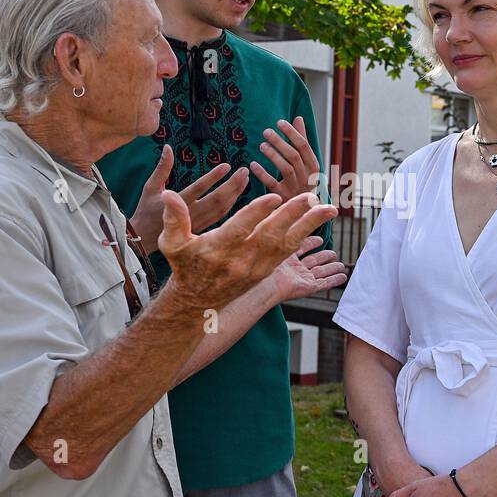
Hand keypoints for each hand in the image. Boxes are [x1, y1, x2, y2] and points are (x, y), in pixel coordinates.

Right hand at [129, 145, 249, 253]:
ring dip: (235, 194)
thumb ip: (162, 168)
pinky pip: (220, 217)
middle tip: (244, 171)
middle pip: (216, 200)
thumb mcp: (150, 188)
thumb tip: (168, 147)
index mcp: (176, 204)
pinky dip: (231, 205)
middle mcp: (190, 215)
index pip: (199, 188)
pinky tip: (238, 195)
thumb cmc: (146, 211)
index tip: (227, 166)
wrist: (144, 239)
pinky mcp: (202, 229)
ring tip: (245, 180)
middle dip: (232, 185)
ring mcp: (198, 224)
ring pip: (221, 210)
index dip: (213, 177)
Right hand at [158, 188, 336, 310]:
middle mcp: (242, 260)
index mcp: (219, 249)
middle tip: (311, 197)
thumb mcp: (172, 243)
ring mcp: (258, 267)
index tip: (274, 196)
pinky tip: (318, 221)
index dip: (257, 213)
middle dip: (293, 216)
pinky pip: (289, 251)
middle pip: (271, 235)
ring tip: (329, 208)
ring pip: (287, 243)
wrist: (197, 302)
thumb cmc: (185, 266)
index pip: (241, 229)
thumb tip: (168, 194)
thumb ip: (173, 218)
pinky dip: (305, 235)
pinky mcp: (267, 270)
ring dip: (309, 225)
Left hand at [250, 117, 320, 200]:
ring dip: (273, 156)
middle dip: (280, 142)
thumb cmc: (305, 182)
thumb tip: (299, 118)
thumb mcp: (307, 163)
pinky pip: (272, 185)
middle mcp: (308, 178)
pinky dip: (263, 174)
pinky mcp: (284, 199)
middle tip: (266, 132)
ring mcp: (296, 190)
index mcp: (314, 168)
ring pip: (286, 169)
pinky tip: (253, 165)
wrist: (305, 212)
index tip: (280, 122)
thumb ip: (302, 141)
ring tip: (261, 145)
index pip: (304, 147)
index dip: (292, 133)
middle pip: (294, 157)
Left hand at [268, 235, 346, 302]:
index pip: (301, 247)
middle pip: (312, 261)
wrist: (267, 282)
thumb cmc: (268, 261)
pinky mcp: (308, 287)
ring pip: (320, 272)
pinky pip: (323, 283)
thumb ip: (294, 228)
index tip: (319, 239)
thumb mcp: (284, 239)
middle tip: (332, 253)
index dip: (310, 243)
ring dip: (331, 269)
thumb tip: (299, 213)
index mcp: (285, 256)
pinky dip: (333, 280)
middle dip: (323, 256)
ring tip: (341, 266)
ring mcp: (301, 277)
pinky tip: (342, 277)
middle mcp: (294, 267)